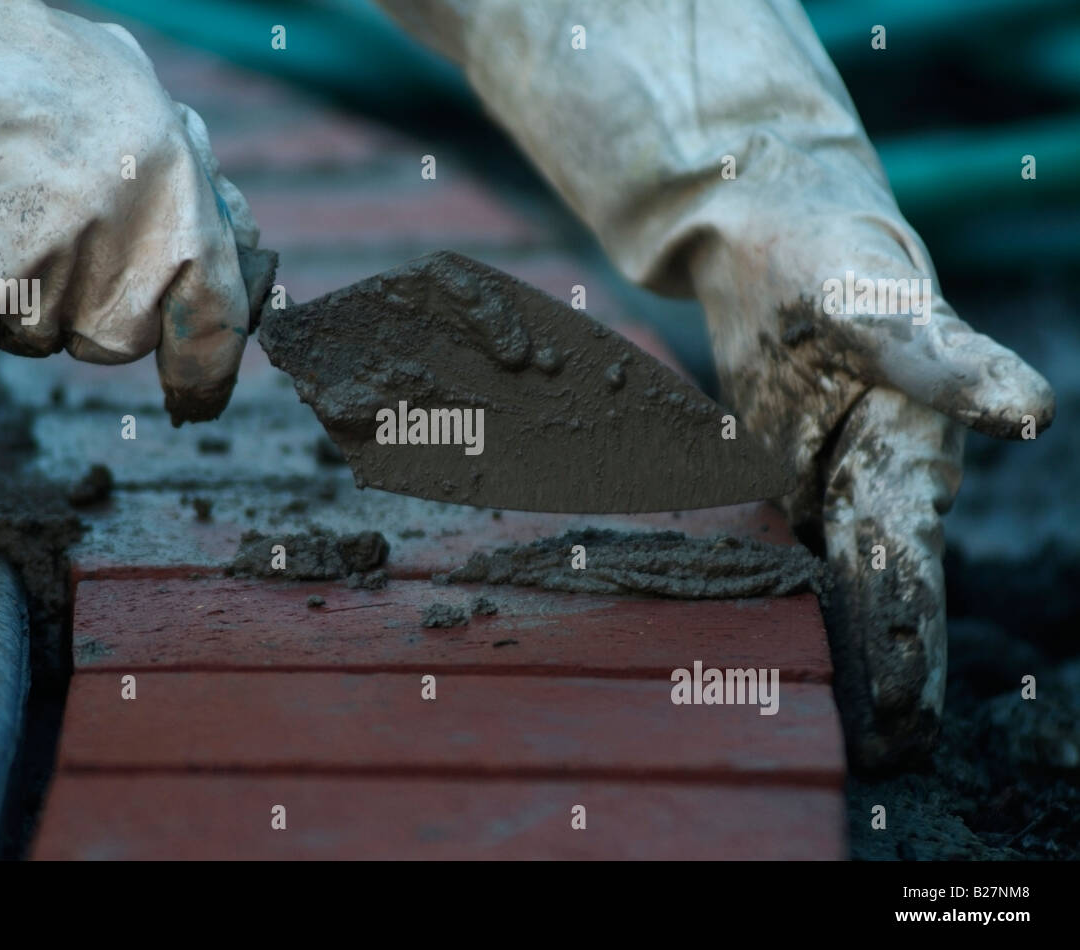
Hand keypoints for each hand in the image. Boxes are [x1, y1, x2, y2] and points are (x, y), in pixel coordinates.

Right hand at [0, 1, 257, 424]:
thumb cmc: (26, 74)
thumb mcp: (142, 97)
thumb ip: (193, 178)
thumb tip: (228, 241)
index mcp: (174, 214)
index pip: (212, 327)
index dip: (206, 373)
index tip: (197, 399)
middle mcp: (115, 271)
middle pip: (118, 337)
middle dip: (98, 299)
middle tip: (58, 220)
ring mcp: (35, 299)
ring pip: (44, 334)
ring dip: (28, 293)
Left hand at [690, 173, 1054, 767]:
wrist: (773, 239)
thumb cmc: (835, 260)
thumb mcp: (881, 304)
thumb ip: (947, 361)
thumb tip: (1032, 412)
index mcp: (907, 459)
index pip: (906, 571)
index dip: (907, 647)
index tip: (905, 723)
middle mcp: (873, 486)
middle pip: (874, 598)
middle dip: (882, 676)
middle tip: (882, 759)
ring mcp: (826, 486)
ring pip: (832, 585)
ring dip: (836, 654)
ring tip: (835, 732)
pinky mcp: (779, 476)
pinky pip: (782, 547)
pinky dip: (782, 596)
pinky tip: (756, 643)